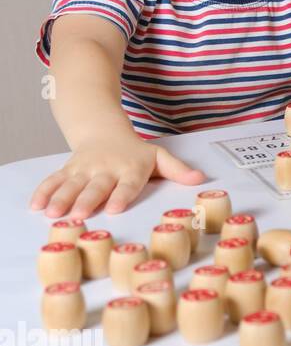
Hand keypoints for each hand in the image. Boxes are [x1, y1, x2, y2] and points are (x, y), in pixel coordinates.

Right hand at [29, 132, 207, 219]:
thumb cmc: (136, 152)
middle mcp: (106, 169)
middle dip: (87, 200)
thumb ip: (178, 170)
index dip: (121, 195)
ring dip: (61, 198)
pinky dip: (43, 191)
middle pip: (96, 186)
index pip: (127, 184)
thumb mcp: (159, 157)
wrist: (104, 130)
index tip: (115, 208)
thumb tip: (200, 179)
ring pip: (72, 184)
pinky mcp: (68, 169)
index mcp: (131, 168)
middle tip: (79, 215)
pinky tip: (35, 206)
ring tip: (53, 213)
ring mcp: (84, 169)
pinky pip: (54, 180)